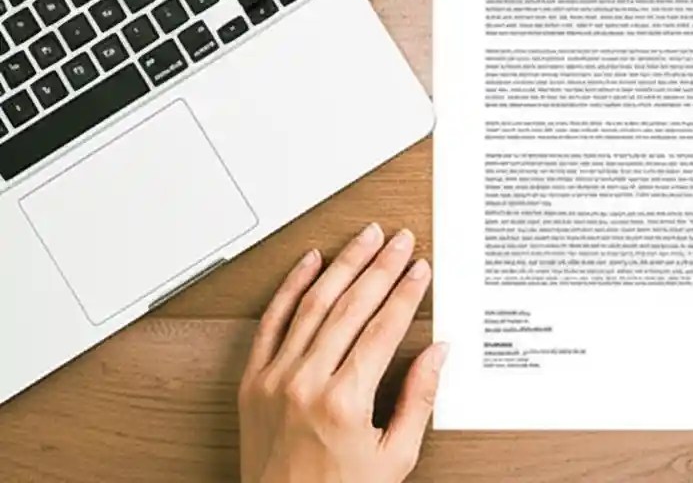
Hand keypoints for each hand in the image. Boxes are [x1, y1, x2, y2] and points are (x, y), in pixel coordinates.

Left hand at [238, 224, 447, 482]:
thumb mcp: (395, 456)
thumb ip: (418, 399)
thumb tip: (438, 354)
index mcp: (345, 401)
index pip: (384, 328)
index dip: (407, 293)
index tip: (421, 269)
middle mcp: (306, 383)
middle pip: (351, 307)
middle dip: (381, 267)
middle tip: (400, 240)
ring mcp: (275, 379)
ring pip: (313, 304)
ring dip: (343, 265)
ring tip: (365, 238)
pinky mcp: (252, 382)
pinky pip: (271, 322)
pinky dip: (290, 287)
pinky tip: (309, 262)